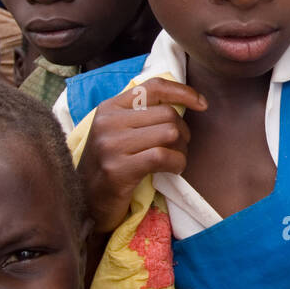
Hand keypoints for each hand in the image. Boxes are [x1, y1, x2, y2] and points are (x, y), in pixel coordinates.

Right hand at [77, 77, 206, 233]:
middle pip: (168, 114)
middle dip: (183, 133)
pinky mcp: (117, 169)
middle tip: (179, 149)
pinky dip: (177, 163)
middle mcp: (108, 121)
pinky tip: (173, 170)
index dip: (183, 92)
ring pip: (169, 133)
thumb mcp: (121, 132)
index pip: (154, 87)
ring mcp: (110, 145)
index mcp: (110, 107)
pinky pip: (162, 156)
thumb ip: (143, 115)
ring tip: (175, 161)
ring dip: (182, 150)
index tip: (202, 104)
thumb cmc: (113, 164)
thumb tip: (187, 101)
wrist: (87, 201)